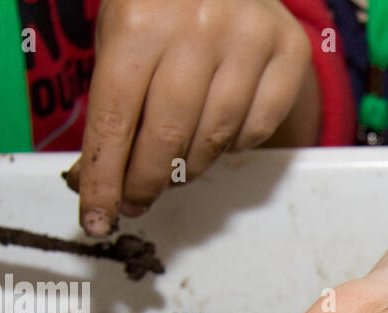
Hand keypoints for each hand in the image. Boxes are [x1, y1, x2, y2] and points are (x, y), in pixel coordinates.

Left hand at [67, 0, 318, 235]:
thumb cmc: (164, 5)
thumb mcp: (123, 32)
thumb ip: (115, 101)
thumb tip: (107, 181)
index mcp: (139, 17)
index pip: (115, 117)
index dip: (106, 177)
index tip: (98, 217)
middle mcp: (196, 24)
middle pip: (167, 136)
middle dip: (146, 182)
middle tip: (137, 201)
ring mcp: (248, 36)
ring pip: (215, 138)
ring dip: (190, 167)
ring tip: (176, 165)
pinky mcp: (289, 49)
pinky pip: (257, 127)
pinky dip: (233, 143)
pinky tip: (216, 133)